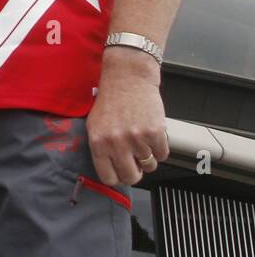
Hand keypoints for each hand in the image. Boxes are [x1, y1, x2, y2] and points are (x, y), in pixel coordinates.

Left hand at [87, 48, 169, 185]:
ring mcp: (136, 139)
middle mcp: (116, 143)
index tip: (121, 173)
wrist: (127, 78)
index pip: (108, 178)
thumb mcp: (95, 126)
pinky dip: (160, 147)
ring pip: (149, 166)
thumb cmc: (111, 101)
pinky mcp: (155, 133)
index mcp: (98, 143)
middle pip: (131, 177)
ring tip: (142, 141)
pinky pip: (163, 154)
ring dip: (148, 157)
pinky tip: (151, 133)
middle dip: (135, 173)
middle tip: (136, 163)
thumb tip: (111, 172)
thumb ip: (101, 149)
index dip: (117, 178)